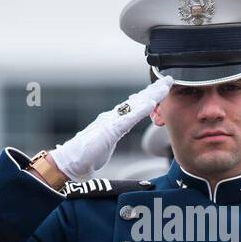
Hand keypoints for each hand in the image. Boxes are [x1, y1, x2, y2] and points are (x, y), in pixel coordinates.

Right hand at [49, 77, 173, 181]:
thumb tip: (121, 126)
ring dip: (151, 96)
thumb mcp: (107, 140)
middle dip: (154, 90)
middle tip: (169, 80)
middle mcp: (113, 116)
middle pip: (137, 100)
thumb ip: (116, 130)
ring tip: (164, 87)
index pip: (134, 104)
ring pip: (135, 106)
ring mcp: (111, 122)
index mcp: (114, 119)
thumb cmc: (87, 153)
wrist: (71, 161)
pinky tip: (150, 105)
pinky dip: (139, 111)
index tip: (162, 88)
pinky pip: (127, 119)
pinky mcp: (109, 131)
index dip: (149, 95)